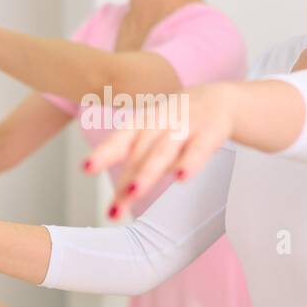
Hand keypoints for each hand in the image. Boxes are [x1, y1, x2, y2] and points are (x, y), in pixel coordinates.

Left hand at [82, 83, 236, 219]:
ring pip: (163, 151)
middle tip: (112, 208)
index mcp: (144, 123)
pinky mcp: (210, 133)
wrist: (221, 99)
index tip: (86, 169)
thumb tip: (118, 194)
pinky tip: (181, 177)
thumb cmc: (180, 122)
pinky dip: (190, 163)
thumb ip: (137, 160)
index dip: (103, 153)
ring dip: (147, 172)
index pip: (121, 138)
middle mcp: (161, 123)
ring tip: (133, 193)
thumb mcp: (155, 133)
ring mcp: (185, 127)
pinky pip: (199, 149)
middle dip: (125, 181)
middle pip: (139, 154)